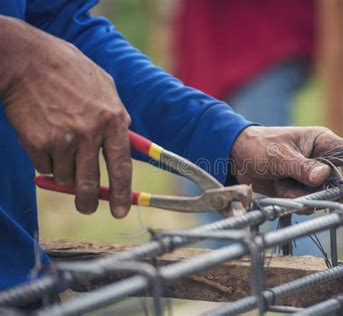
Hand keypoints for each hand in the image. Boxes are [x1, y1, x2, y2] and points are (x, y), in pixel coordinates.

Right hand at [0, 17, 131, 217]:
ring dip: (63, 171)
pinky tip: (44, 136)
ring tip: (59, 145)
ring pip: (65, 178)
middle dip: (88, 202)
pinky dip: (45, 160)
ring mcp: (64, 140)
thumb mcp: (106, 88)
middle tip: (86, 207)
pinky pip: (44, 168)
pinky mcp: (38, 143)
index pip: (122, 167)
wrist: (28, 61)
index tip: (121, 211)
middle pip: (91, 184)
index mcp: (113, 120)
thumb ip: (118, 118)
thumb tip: (128, 146)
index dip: (122, 193)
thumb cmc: (70, 72)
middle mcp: (91, 133)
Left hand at [231, 126, 342, 207]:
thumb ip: (302, 167)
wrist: (237, 159)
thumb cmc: (260, 147)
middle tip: (309, 194)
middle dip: (324, 192)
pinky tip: (280, 190)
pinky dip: (294, 200)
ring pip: (322, 194)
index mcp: (322, 142)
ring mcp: (310, 175)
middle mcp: (320, 159)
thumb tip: (324, 176)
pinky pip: (307, 201)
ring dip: (304, 196)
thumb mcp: (280, 155)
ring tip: (283, 186)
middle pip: (338, 181)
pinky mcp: (300, 188)